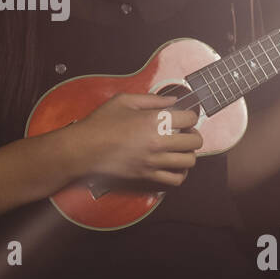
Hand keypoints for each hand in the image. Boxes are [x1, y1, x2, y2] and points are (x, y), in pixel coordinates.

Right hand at [68, 92, 203, 187]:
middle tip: (185, 132)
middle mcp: (158, 142)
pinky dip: (180, 174)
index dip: (190, 115)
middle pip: (194, 141)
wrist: (85, 148)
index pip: (189, 118)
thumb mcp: (124, 100)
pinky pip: (175, 180)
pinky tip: (174, 165)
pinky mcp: (147, 175)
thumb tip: (172, 101)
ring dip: (189, 154)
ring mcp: (154, 161)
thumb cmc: (101, 123)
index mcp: (154, 120)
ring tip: (180, 149)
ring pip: (189, 161)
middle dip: (194, 134)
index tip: (185, 116)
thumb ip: (152, 99)